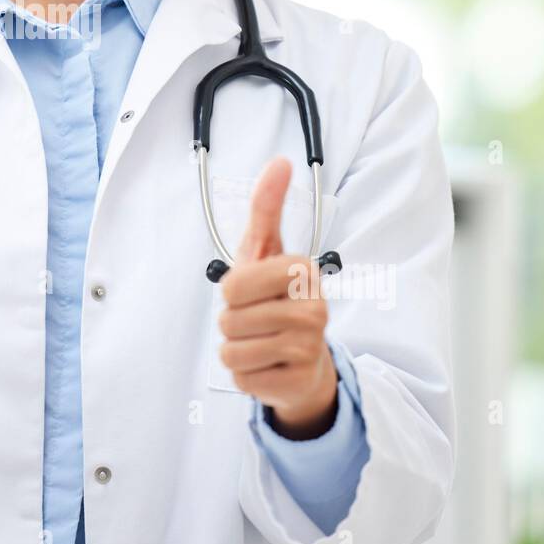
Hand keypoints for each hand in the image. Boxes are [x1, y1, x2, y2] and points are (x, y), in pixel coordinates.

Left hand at [216, 156, 337, 438]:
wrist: (304, 361)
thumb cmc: (277, 299)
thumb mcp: (265, 251)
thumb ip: (267, 207)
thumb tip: (280, 161)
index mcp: (303, 271)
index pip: (233, 285)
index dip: (231, 291)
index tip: (252, 291)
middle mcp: (314, 309)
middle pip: (229, 320)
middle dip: (231, 322)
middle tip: (255, 320)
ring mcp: (310, 348)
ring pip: (231, 351)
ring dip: (236, 349)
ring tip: (260, 343)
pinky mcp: (299, 383)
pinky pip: (242, 378)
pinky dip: (246, 375)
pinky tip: (268, 366)